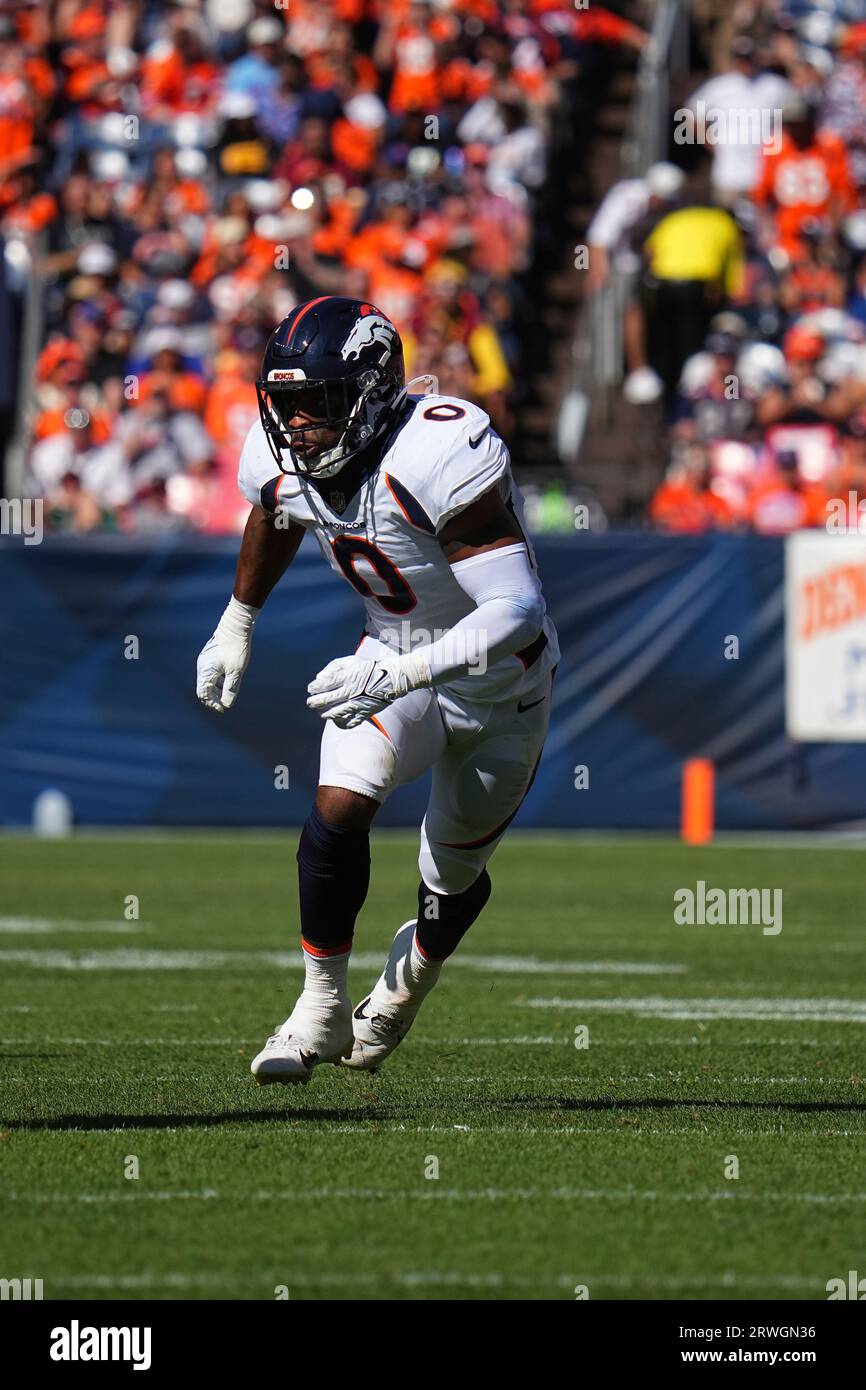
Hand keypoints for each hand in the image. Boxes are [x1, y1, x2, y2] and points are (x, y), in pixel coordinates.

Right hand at [196, 596, 259, 712]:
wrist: (236, 627)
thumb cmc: (236, 649)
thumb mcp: (236, 672)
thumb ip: (230, 689)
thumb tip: (227, 704)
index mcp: (206, 672)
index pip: (203, 694)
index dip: (212, 704)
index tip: (222, 709)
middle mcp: (202, 666)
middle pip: (203, 688)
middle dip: (213, 698)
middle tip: (225, 704)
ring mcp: (204, 660)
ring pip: (207, 680)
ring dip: (215, 689)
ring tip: (227, 693)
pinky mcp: (209, 656)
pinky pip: (210, 672)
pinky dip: (217, 680)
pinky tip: (227, 680)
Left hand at [306, 651, 428, 727]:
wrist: (391, 678)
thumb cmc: (368, 668)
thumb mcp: (350, 661)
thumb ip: (333, 667)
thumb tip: (318, 678)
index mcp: (347, 676)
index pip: (325, 684)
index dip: (315, 688)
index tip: (310, 689)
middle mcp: (351, 691)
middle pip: (327, 700)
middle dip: (315, 702)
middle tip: (310, 703)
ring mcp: (358, 703)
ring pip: (335, 713)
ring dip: (325, 714)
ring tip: (321, 713)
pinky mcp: (365, 713)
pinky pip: (349, 722)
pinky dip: (340, 723)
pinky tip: (335, 720)